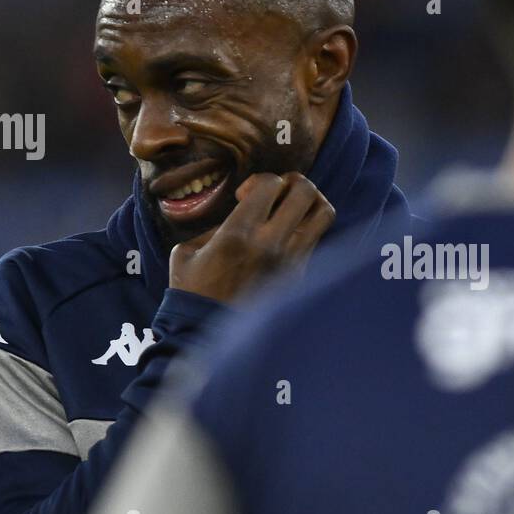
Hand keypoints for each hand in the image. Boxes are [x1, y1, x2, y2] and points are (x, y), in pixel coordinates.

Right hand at [168, 172, 335, 303]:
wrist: (206, 333)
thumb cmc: (191, 289)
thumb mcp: (189, 250)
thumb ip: (218, 224)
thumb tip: (242, 212)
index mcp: (239, 233)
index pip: (272, 184)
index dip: (260, 180)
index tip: (244, 195)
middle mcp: (271, 245)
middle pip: (307, 192)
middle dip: (294, 182)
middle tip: (278, 192)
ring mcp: (291, 262)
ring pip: (324, 214)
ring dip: (310, 202)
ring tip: (292, 208)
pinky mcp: (299, 276)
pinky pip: (316, 239)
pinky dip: (305, 229)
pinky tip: (285, 236)